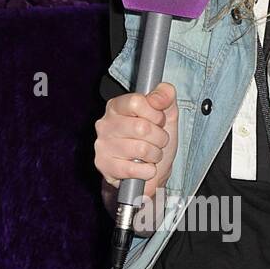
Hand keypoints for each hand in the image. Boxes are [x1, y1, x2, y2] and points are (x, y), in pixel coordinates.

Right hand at [95, 83, 177, 202]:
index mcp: (116, 106)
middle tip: (157, 141)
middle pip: (142, 127)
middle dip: (159, 138)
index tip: (158, 121)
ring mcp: (102, 146)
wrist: (150, 172)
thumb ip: (165, 96)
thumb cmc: (155, 140)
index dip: (155, 114)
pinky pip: (135, 169)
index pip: (136, 102)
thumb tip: (159, 97)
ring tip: (150, 155)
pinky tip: (143, 168)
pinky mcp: (104, 166)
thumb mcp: (167, 114)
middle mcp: (105, 124)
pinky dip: (148, 171)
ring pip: (141, 149)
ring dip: (155, 155)